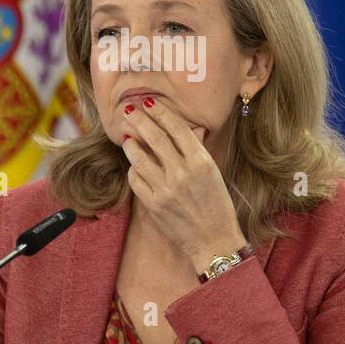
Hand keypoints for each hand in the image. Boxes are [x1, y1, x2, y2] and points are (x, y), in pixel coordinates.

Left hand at [121, 96, 244, 267]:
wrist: (213, 240)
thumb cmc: (216, 204)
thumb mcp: (213, 173)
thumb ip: (196, 150)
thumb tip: (185, 128)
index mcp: (201, 162)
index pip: (177, 128)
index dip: (160, 112)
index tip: (149, 102)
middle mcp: (183, 173)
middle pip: (155, 137)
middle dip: (139, 120)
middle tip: (128, 110)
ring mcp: (166, 189)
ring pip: (139, 157)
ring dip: (131, 144)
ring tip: (128, 137)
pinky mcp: (154, 205)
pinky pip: (136, 179)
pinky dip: (133, 170)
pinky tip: (135, 166)